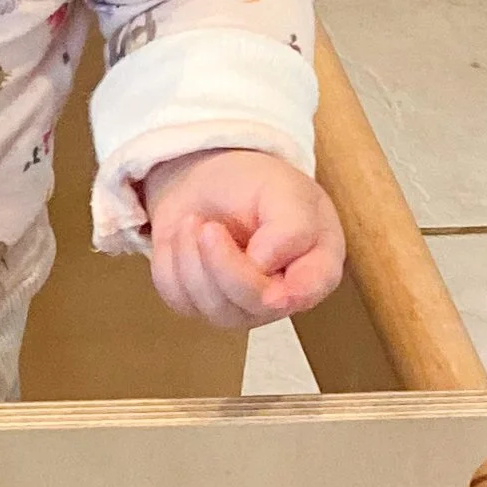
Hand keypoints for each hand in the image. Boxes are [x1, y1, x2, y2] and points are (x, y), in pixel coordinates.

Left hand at [143, 148, 345, 327]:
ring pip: (212, 306)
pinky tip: (184, 238)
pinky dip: (170, 263)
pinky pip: (178, 298)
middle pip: (254, 304)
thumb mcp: (283, 190)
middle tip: (208, 227)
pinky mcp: (199, 305)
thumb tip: (265, 266)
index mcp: (316, 265)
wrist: (207, 179)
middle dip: (223, 264)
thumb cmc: (256, 185)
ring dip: (192, 257)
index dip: (293, 293)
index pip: (310, 290)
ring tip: (195, 221)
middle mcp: (281, 295)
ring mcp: (240, 307)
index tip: (267, 281)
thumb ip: (290, 227)